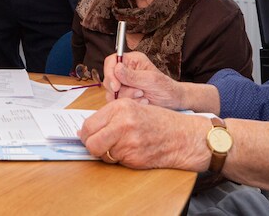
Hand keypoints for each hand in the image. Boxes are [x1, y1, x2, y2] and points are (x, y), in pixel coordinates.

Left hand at [78, 98, 211, 170]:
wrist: (182, 136)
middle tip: (99, 145)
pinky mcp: (134, 158)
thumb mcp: (133, 107)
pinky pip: (116, 162)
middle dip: (92, 146)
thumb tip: (85, 130)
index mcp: (120, 107)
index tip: (88, 136)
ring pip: (102, 154)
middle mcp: (122, 123)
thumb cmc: (159, 121)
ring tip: (121, 146)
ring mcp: (128, 142)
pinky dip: (120, 159)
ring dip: (107, 154)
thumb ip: (110, 116)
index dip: (86, 133)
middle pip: (90, 142)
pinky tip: (132, 151)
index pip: (88, 125)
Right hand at [103, 52, 182, 107]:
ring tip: (143, 97)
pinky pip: (116, 102)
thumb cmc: (166, 88)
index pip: (111, 61)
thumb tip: (116, 68)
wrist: (173, 101)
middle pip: (109, 78)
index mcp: (131, 60)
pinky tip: (141, 102)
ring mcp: (124, 84)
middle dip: (121, 89)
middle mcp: (125, 71)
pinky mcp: (124, 96)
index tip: (116, 86)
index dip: (110, 73)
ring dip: (127, 97)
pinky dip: (128, 104)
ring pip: (111, 92)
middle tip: (138, 92)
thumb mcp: (151, 80)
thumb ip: (132, 75)